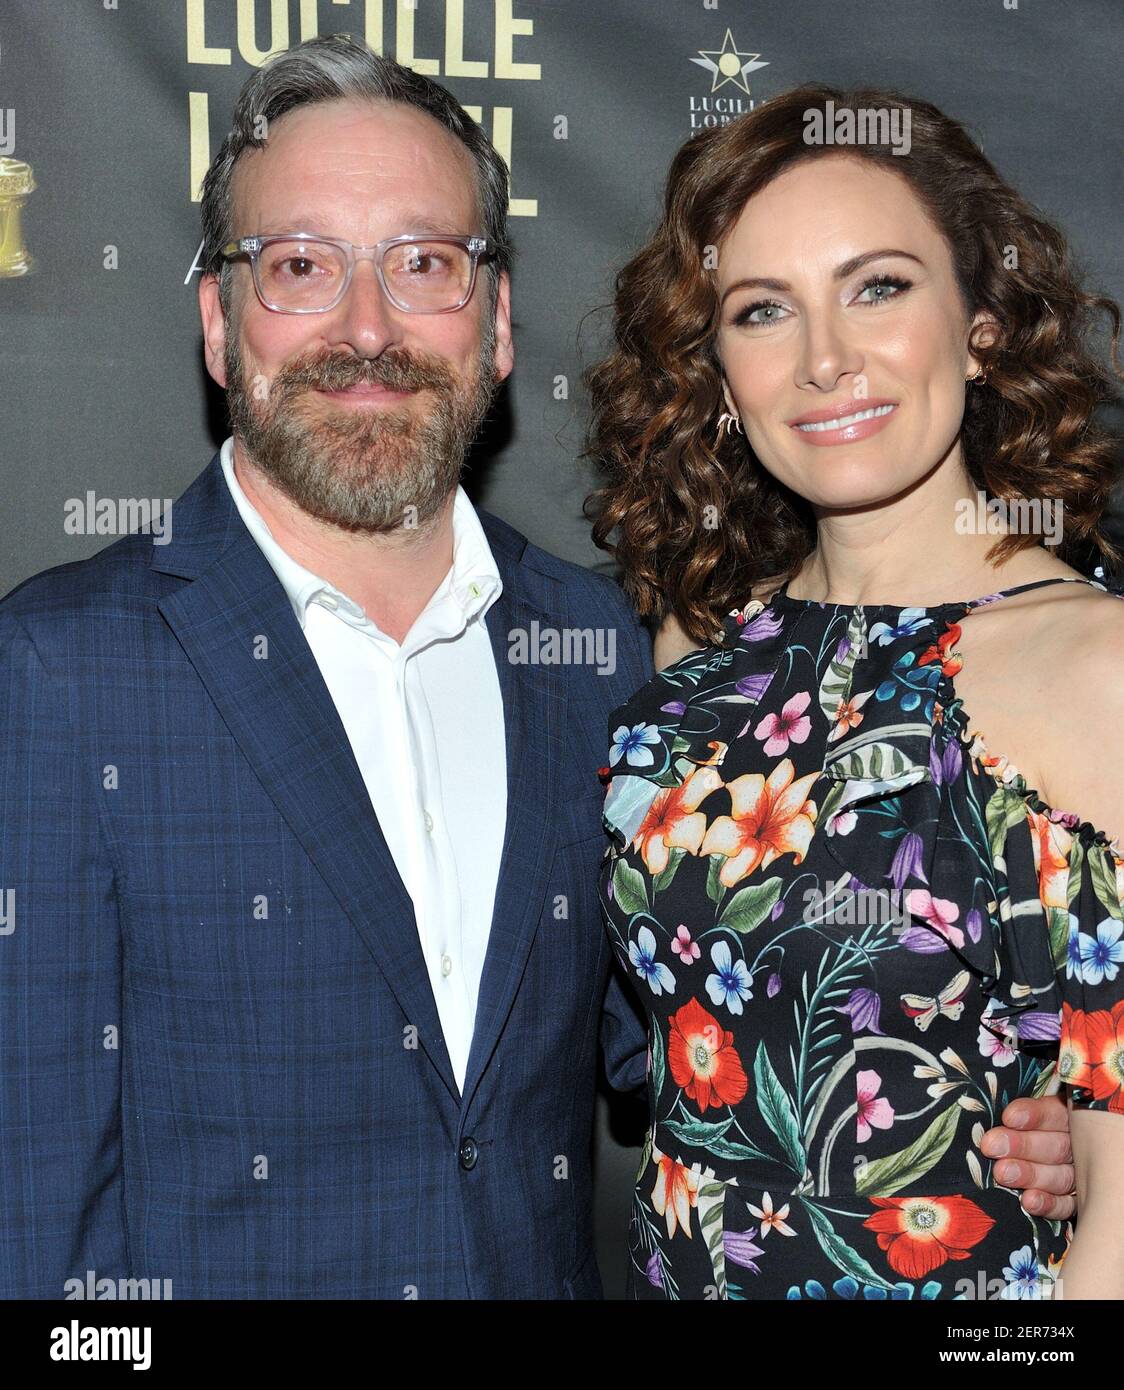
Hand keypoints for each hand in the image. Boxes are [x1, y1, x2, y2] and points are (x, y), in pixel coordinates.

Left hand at [980, 1096, 1074, 1221]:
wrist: (1047, 1164)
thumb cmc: (1021, 1127)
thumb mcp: (1023, 1113)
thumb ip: (1016, 1111)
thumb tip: (999, 1112)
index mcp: (1068, 1117)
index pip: (1055, 1113)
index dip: (1033, 1115)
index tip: (1008, 1117)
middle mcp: (1078, 1147)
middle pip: (1057, 1147)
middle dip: (1022, 1146)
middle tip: (991, 1146)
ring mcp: (1082, 1177)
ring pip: (1061, 1177)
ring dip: (1030, 1175)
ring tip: (1001, 1173)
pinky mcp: (1079, 1203)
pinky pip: (1067, 1206)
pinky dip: (1049, 1205)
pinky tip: (1028, 1201)